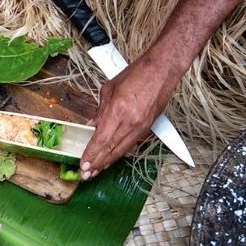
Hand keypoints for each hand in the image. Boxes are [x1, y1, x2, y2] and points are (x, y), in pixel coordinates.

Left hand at [80, 54, 178, 178]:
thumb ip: (100, 110)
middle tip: (86, 174)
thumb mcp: (109, 89)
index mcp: (119, 110)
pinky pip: (131, 144)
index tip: (84, 165)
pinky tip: (111, 158)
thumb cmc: (136, 74)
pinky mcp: (148, 127)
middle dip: (97, 163)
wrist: (162, 70)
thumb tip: (91, 125)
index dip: (92, 154)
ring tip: (96, 171)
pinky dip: (119, 153)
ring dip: (108, 162)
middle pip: (111, 149)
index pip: (102, 139)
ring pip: (122, 150)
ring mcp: (141, 126)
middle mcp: (131, 121)